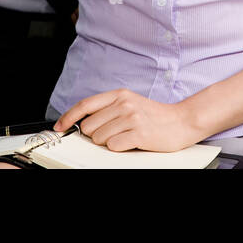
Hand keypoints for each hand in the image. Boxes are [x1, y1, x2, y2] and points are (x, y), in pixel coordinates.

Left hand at [55, 90, 203, 152]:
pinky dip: (119, 148)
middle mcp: (125, 104)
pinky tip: (131, 143)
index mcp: (120, 95)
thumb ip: (108, 108)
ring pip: (100, 139)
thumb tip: (82, 121)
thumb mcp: (130, 103)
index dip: (68, 117)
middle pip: (90, 126)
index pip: (85, 105)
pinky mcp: (139, 133)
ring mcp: (132, 118)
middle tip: (114, 133)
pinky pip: (114, 146)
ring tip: (125, 137)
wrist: (182, 121)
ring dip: (109, 142)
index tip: (60, 127)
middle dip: (97, 135)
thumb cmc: (155, 116)